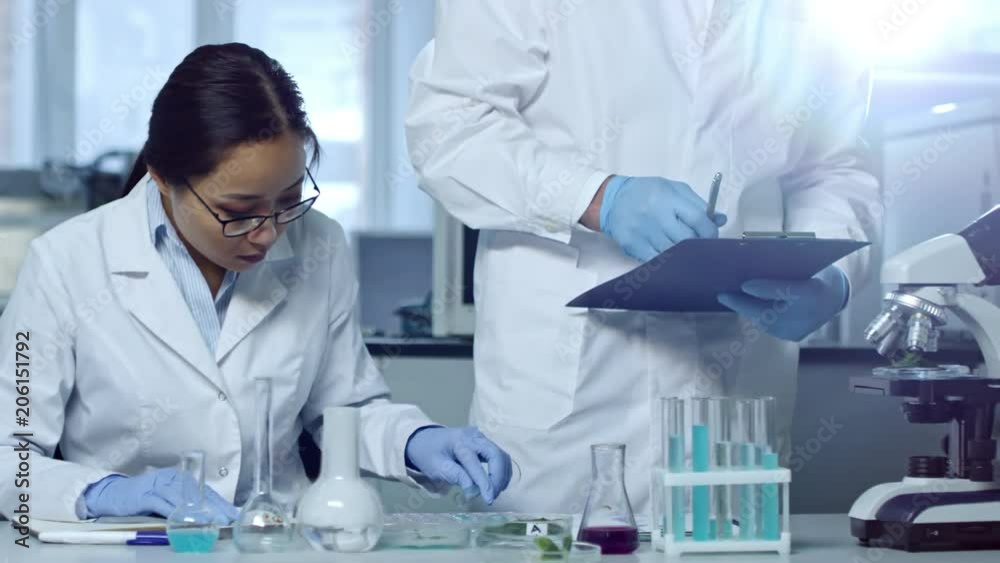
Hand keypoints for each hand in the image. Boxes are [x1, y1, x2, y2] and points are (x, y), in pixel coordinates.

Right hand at [82, 468, 237, 523]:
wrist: (112, 494)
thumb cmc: (142, 497)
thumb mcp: (167, 498)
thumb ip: (184, 504)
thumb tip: (208, 516)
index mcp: (180, 479)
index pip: (205, 491)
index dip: (220, 503)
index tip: (233, 513)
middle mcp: (171, 479)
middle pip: (198, 494)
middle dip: (214, 507)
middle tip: (228, 518)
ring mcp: (158, 486)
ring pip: (182, 499)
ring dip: (197, 511)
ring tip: (211, 521)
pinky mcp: (145, 495)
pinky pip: (162, 504)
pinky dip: (173, 512)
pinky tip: (183, 520)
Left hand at [404, 426, 512, 504]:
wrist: (424, 439)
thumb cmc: (428, 454)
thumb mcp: (435, 466)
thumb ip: (455, 476)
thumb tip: (473, 490)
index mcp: (458, 441)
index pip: (474, 462)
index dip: (483, 482)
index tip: (488, 499)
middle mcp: (474, 437)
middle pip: (495, 455)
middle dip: (498, 478)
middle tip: (492, 496)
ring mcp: (481, 439)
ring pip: (501, 456)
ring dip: (501, 476)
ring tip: (493, 492)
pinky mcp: (486, 444)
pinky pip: (500, 457)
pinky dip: (502, 472)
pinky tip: (496, 484)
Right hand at [598, 175, 726, 261]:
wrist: (611, 200)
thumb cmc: (646, 192)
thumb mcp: (672, 189)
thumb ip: (697, 203)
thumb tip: (720, 219)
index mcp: (667, 198)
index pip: (697, 219)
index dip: (710, 231)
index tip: (712, 235)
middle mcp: (655, 216)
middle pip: (687, 239)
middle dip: (699, 244)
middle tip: (700, 244)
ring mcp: (644, 233)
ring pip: (674, 253)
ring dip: (684, 254)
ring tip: (687, 250)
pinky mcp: (634, 246)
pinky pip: (658, 260)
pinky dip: (668, 260)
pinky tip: (671, 256)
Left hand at [716, 265, 849, 341]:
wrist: (833, 298)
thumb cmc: (812, 273)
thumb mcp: (802, 263)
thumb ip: (781, 262)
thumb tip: (751, 261)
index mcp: (814, 292)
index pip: (788, 290)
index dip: (764, 289)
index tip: (743, 285)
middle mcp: (809, 315)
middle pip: (770, 311)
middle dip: (743, 303)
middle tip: (721, 295)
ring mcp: (801, 330)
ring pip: (766, 321)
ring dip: (746, 310)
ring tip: (727, 299)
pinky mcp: (793, 336)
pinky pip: (769, 326)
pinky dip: (755, 316)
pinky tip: (741, 306)